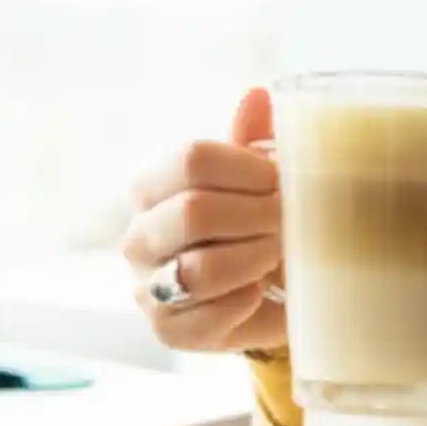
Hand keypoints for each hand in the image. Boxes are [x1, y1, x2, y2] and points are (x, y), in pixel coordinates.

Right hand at [124, 88, 287, 351]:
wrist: (261, 293)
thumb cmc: (253, 226)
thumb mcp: (255, 182)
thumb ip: (252, 141)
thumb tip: (256, 96)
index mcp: (152, 185)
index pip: (191, 158)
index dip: (248, 167)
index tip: (280, 180)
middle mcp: (138, 234)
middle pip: (194, 212)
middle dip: (257, 216)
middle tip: (287, 221)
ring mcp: (146, 285)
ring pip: (199, 270)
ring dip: (254, 260)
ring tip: (276, 254)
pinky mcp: (167, 330)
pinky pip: (203, 319)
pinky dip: (242, 303)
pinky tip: (259, 291)